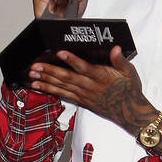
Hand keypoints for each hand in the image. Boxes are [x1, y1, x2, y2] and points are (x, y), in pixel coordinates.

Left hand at [27, 45, 158, 135]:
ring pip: (62, 87)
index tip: (59, 53)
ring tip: (32, 75)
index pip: (85, 68)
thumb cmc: (129, 90)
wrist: (129, 113)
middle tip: (35, 66)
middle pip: (68, 78)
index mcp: (102, 78)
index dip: (72, 60)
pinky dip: (50, 90)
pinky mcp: (81, 100)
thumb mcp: (129, 73)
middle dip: (50, 71)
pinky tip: (39, 86)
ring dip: (46, 80)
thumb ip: (120, 61)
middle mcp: (91, 87)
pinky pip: (63, 95)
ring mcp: (84, 95)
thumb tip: (115, 48)